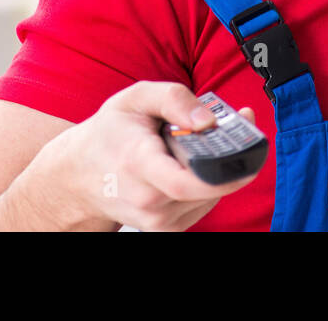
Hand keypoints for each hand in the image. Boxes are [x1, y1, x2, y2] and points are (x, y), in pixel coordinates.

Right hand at [51, 80, 260, 231]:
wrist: (79, 173)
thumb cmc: (109, 133)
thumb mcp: (136, 98)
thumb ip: (174, 98)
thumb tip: (208, 119)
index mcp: (138, 163)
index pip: (185, 183)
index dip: (223, 175)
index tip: (248, 156)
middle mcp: (147, 199)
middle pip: (207, 187)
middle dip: (230, 158)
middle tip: (237, 127)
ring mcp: (155, 220)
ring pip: (209, 197)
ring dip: (218, 171)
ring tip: (204, 143)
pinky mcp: (164, 229)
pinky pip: (202, 206)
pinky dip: (207, 185)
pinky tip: (195, 165)